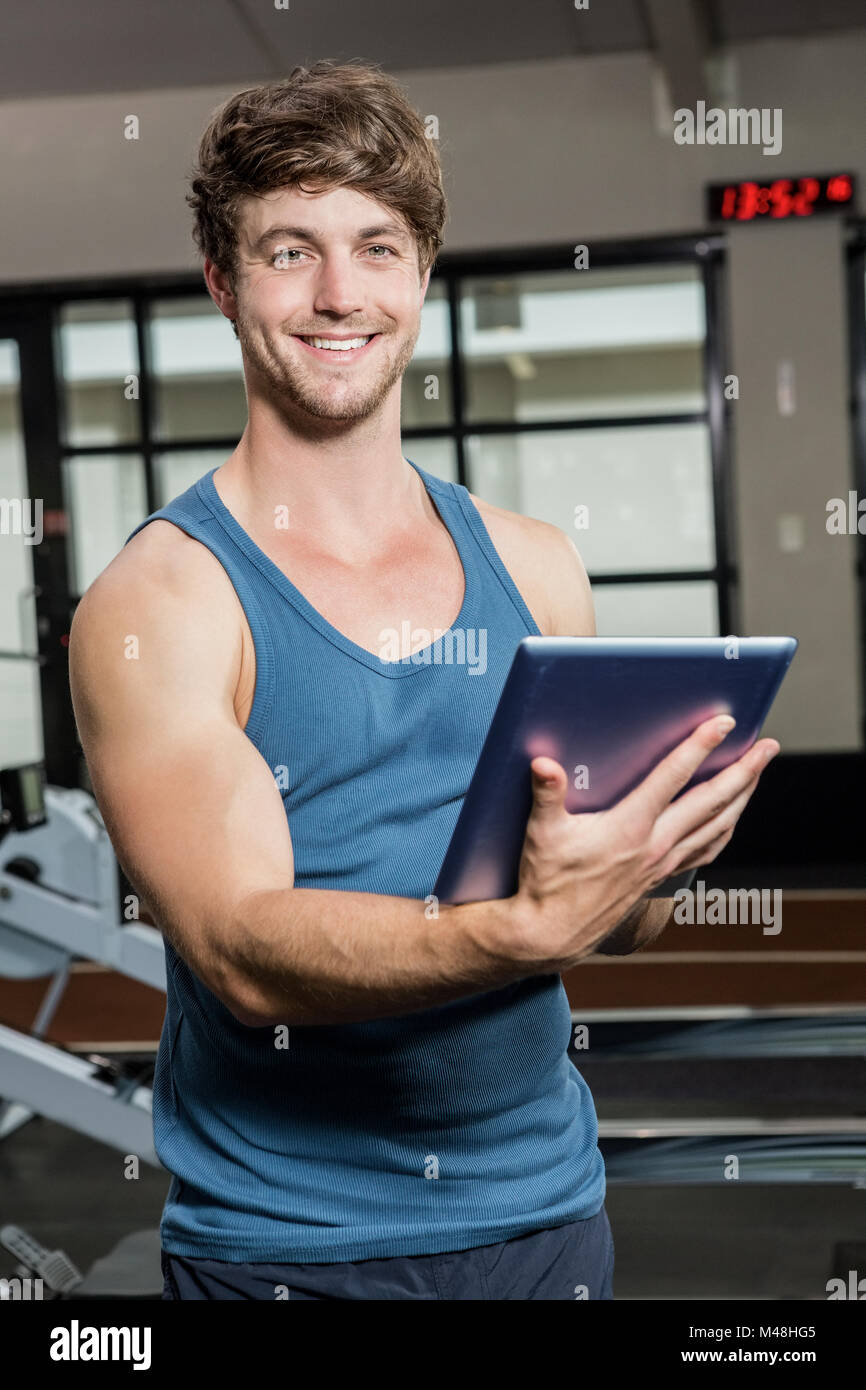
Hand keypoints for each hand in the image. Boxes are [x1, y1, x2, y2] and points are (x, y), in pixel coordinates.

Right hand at [508, 715, 778, 970]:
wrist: (552, 933)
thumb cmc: (545, 880)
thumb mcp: (542, 833)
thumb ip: (546, 793)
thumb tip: (544, 761)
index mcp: (630, 827)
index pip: (673, 777)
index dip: (700, 747)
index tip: (724, 722)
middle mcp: (655, 845)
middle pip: (712, 802)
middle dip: (744, 771)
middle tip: (769, 745)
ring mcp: (662, 864)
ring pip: (717, 827)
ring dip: (742, 798)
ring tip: (757, 773)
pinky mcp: (660, 878)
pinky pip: (705, 851)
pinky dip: (725, 831)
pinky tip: (731, 820)